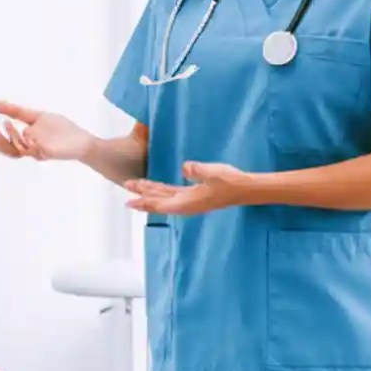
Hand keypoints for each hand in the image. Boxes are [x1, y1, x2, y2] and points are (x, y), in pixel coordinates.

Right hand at [0, 100, 94, 161]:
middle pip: (5, 149)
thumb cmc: (62, 131)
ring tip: (4, 125)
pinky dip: (25, 140)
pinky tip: (22, 131)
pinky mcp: (48, 151)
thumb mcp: (36, 116)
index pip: (2, 144)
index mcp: (24, 142)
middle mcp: (29, 149)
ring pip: (16, 150)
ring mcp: (37, 151)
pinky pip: (32, 148)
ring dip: (8, 138)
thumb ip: (16, 111)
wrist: (81, 140)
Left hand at [122, 161, 249, 215]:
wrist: (244, 189)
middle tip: (126, 188)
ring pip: (165, 197)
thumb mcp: (213, 173)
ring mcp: (191, 200)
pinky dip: (162, 191)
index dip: (144, 201)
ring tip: (137, 187)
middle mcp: (186, 204)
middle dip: (142, 195)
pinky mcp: (196, 195)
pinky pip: (173, 194)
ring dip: (151, 193)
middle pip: (159, 200)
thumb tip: (184, 167)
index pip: (160, 202)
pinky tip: (158, 188)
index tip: (129, 200)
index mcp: (188, 202)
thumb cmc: (229, 181)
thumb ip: (197, 170)